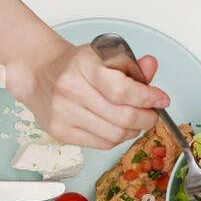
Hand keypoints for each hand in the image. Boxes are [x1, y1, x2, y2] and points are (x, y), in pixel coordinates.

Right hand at [6, 40, 169, 149]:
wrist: (39, 74)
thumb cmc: (74, 66)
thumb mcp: (103, 56)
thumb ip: (130, 64)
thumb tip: (151, 67)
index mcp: (84, 65)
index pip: (122, 90)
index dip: (147, 98)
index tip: (161, 100)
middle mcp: (70, 90)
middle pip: (121, 117)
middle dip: (145, 118)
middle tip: (152, 115)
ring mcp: (63, 114)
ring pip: (114, 135)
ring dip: (132, 131)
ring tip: (135, 122)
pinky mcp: (60, 133)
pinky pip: (101, 144)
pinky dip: (116, 138)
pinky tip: (117, 128)